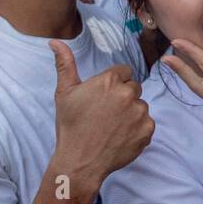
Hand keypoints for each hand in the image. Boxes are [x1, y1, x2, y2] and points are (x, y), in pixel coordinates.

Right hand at [49, 40, 154, 196]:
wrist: (80, 162)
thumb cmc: (71, 126)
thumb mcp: (64, 93)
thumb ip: (65, 64)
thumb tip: (55, 41)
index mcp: (109, 81)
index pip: (123, 72)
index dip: (113, 84)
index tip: (102, 98)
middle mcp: (128, 94)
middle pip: (133, 87)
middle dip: (123, 97)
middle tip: (106, 114)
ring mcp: (140, 112)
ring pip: (141, 105)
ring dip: (131, 113)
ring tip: (112, 127)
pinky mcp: (148, 130)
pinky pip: (147, 123)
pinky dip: (138, 129)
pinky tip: (121, 136)